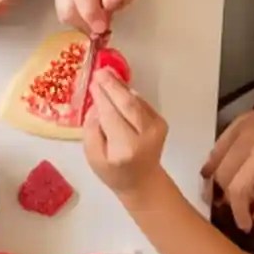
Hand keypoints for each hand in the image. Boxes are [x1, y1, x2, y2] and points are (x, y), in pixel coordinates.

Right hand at [55, 0, 169, 34]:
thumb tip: (109, 6)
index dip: (92, 14)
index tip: (104, 27)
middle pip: (67, 7)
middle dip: (85, 23)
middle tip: (104, 26)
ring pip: (62, 10)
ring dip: (81, 21)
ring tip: (100, 16)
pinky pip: (64, 4)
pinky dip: (78, 13)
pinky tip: (93, 8)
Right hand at [83, 69, 168, 197]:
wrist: (143, 181)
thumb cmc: (113, 172)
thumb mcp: (93, 157)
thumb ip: (92, 131)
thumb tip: (96, 105)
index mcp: (125, 148)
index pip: (111, 115)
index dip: (102, 96)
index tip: (92, 82)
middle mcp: (144, 136)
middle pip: (127, 104)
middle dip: (112, 86)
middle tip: (100, 72)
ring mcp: (156, 129)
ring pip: (136, 101)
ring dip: (121, 87)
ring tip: (107, 74)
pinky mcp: (161, 123)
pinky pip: (142, 103)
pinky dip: (129, 94)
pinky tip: (118, 88)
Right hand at [202, 90, 253, 232]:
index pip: (239, 187)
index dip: (238, 210)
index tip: (244, 225)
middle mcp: (243, 140)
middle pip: (222, 178)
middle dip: (228, 200)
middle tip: (241, 210)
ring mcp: (234, 131)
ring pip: (214, 165)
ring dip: (219, 185)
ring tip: (230, 197)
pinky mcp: (231, 125)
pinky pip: (216, 151)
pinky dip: (215, 167)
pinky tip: (220, 177)